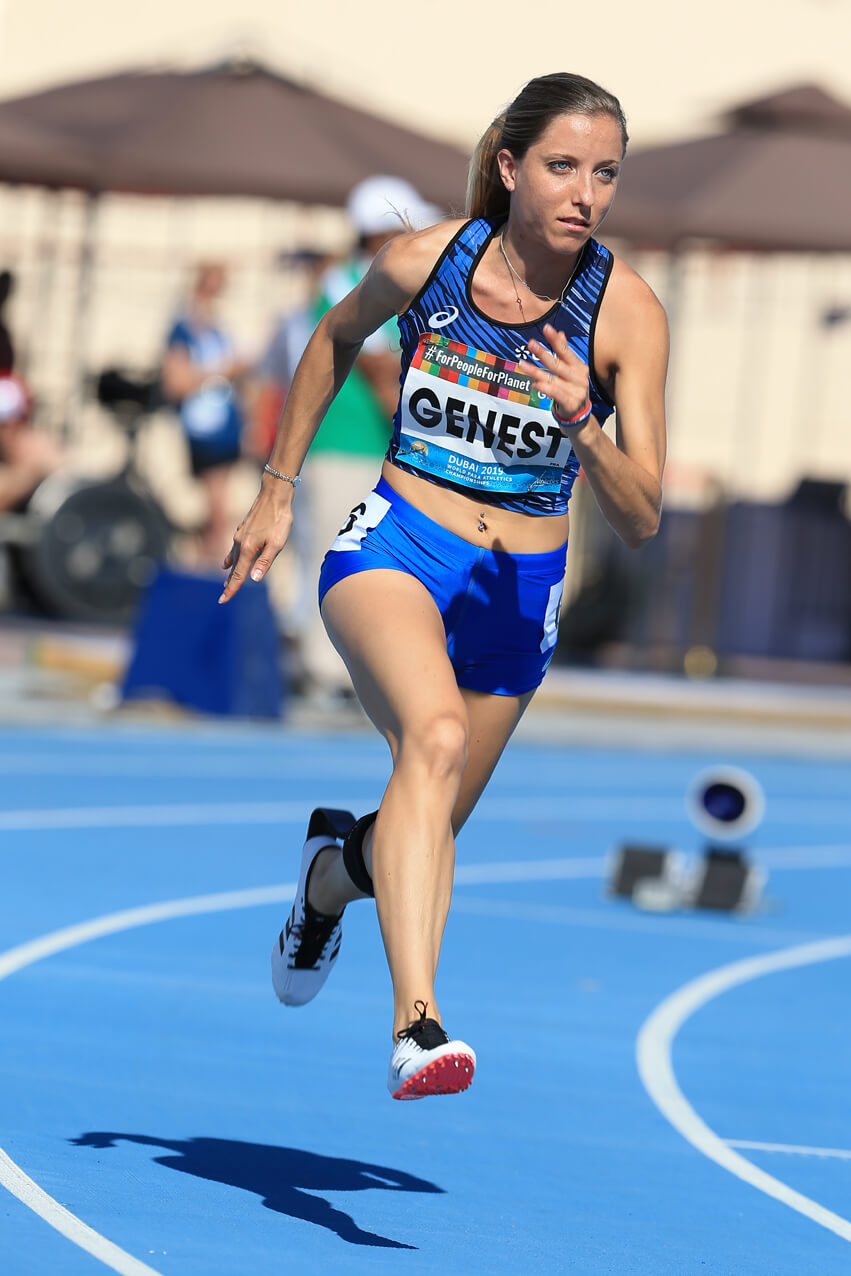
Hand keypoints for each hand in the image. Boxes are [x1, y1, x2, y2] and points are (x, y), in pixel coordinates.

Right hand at [218, 485, 292, 603]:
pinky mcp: (242, 529)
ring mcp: (240, 535)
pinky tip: (227, 561)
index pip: (238, 574)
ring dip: (230, 571)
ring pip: (233, 558)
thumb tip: (254, 579)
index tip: (222, 600)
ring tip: (226, 582)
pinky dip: (230, 557)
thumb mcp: (277, 543)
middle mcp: (240, 543)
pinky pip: (233, 548)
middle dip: (230, 583)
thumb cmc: (279, 520)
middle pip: (234, 568)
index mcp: (248, 549)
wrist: (274, 495)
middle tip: (223, 597)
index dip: (232, 589)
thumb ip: (265, 562)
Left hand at [519, 323, 590, 429]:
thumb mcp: (571, 371)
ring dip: (536, 371)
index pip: (566, 351)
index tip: (546, 328)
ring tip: (522, 364)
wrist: (580, 416)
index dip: (556, 340)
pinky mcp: (571, 404)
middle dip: (543, 353)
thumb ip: (565, 354)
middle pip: (557, 364)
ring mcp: (576, 391)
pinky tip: (534, 384)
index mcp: (579, 367)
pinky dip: (544, 388)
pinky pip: (555, 394)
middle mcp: (579, 378)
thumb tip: (560, 333)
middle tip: (530, 344)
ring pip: (552, 379)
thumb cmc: (572, 391)